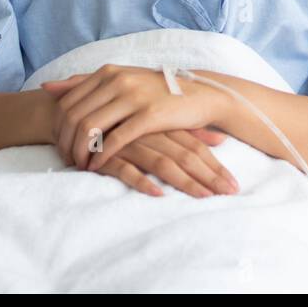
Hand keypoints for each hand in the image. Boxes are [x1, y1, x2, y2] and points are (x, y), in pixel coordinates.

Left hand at [42, 64, 225, 170]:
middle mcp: (117, 81)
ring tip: (80, 166)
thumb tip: (47, 88)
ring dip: (80, 152)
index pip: (67, 103)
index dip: (58, 129)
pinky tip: (97, 167)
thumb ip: (83, 82)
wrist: (198, 94)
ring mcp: (133, 97)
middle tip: (67, 161)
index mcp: (107, 73)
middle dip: (65, 143)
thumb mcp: (120, 79)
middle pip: (74, 117)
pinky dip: (101, 156)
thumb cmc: (156, 90)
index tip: (60, 146)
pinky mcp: (149, 115)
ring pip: (90, 128)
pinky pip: (115, 140)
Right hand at [93, 128, 239, 197]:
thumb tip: (222, 139)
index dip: (216, 166)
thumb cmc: (124, 120)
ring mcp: (131, 143)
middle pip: (186, 156)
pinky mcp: (108, 154)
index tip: (234, 185)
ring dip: (185, 181)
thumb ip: (189, 131)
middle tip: (230, 193)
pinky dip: (142, 181)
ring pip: (162, 163)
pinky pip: (126, 168)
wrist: (74, 110)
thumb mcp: (158, 123)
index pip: (196, 148)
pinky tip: (157, 194)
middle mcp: (152, 133)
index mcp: (164, 126)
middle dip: (209, 176)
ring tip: (204, 196)